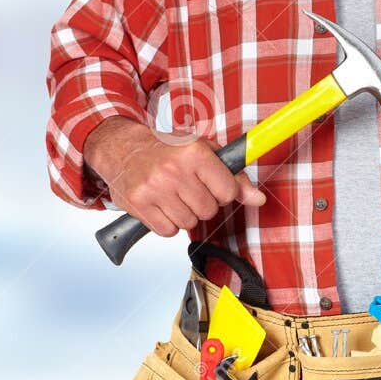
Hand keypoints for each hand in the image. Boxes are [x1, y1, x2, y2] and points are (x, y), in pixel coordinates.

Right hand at [83, 117, 265, 236]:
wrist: (121, 148)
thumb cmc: (165, 149)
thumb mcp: (202, 151)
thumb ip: (233, 177)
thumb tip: (259, 200)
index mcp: (194, 152)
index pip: (228, 191)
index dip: (222, 192)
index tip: (210, 184)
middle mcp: (174, 170)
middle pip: (208, 210)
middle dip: (201, 204)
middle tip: (187, 189)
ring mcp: (155, 189)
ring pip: (188, 223)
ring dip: (184, 214)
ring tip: (172, 196)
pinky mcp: (139, 204)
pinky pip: (167, 231)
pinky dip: (167, 223)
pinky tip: (160, 205)